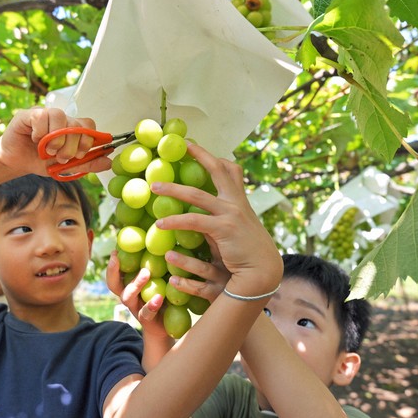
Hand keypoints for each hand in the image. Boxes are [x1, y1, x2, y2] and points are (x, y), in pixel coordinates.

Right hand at [0, 107, 111, 175]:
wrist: (17, 163)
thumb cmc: (40, 162)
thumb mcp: (66, 167)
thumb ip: (87, 164)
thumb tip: (109, 161)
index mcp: (72, 129)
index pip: (88, 124)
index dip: (87, 139)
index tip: (79, 155)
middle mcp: (61, 119)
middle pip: (76, 123)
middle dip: (71, 145)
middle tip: (61, 158)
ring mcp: (46, 114)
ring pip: (60, 116)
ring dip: (56, 139)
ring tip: (48, 151)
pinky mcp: (29, 114)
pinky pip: (41, 116)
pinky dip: (40, 132)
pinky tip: (35, 140)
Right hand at [106, 251, 167, 339]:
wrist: (168, 325)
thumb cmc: (162, 295)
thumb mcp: (159, 278)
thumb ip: (155, 264)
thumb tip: (158, 239)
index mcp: (128, 286)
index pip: (114, 274)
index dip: (112, 264)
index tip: (115, 251)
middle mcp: (129, 297)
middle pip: (114, 285)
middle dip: (114, 271)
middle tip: (117, 257)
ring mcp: (136, 309)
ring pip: (128, 297)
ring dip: (135, 283)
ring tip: (146, 272)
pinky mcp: (146, 320)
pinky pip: (145, 313)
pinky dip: (151, 305)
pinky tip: (158, 297)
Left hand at [152, 143, 281, 296]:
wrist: (263, 272)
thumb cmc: (248, 254)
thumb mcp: (237, 231)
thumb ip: (222, 220)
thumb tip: (202, 215)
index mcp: (240, 201)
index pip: (231, 171)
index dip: (214, 157)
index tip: (196, 147)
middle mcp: (236, 203)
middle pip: (218, 170)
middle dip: (200, 155)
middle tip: (182, 145)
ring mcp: (231, 214)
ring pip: (197, 195)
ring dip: (173, 189)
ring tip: (154, 187)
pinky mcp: (223, 229)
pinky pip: (193, 221)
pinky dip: (175, 221)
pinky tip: (160, 224)